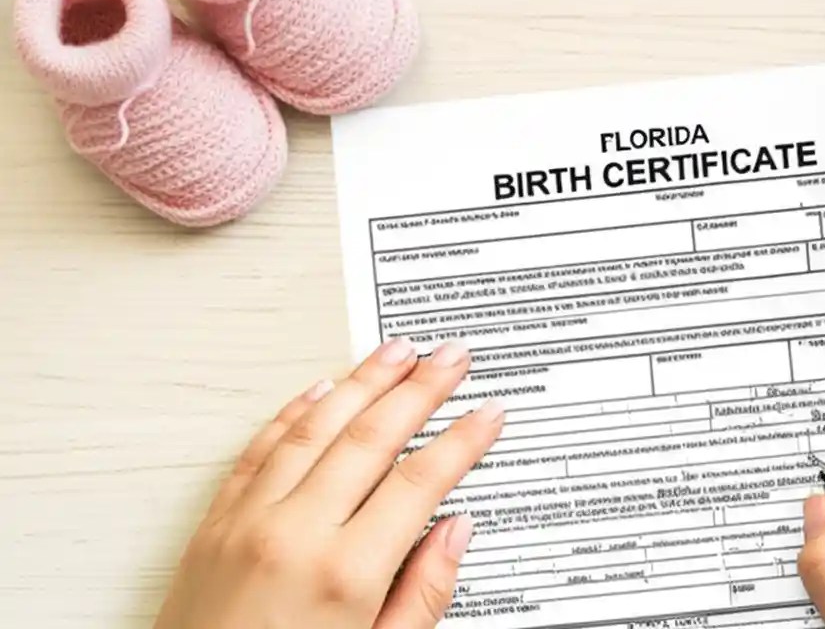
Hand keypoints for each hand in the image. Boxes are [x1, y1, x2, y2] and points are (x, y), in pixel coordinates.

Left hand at [154, 338, 504, 628]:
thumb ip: (422, 594)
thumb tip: (455, 533)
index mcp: (346, 575)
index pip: (421, 481)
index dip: (462, 440)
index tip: (487, 415)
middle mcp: (295, 535)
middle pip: (373, 438)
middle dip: (420, 389)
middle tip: (451, 357)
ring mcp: (249, 522)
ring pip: (315, 427)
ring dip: (361, 382)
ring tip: (396, 352)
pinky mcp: (215, 524)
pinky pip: (259, 448)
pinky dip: (294, 411)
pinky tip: (321, 389)